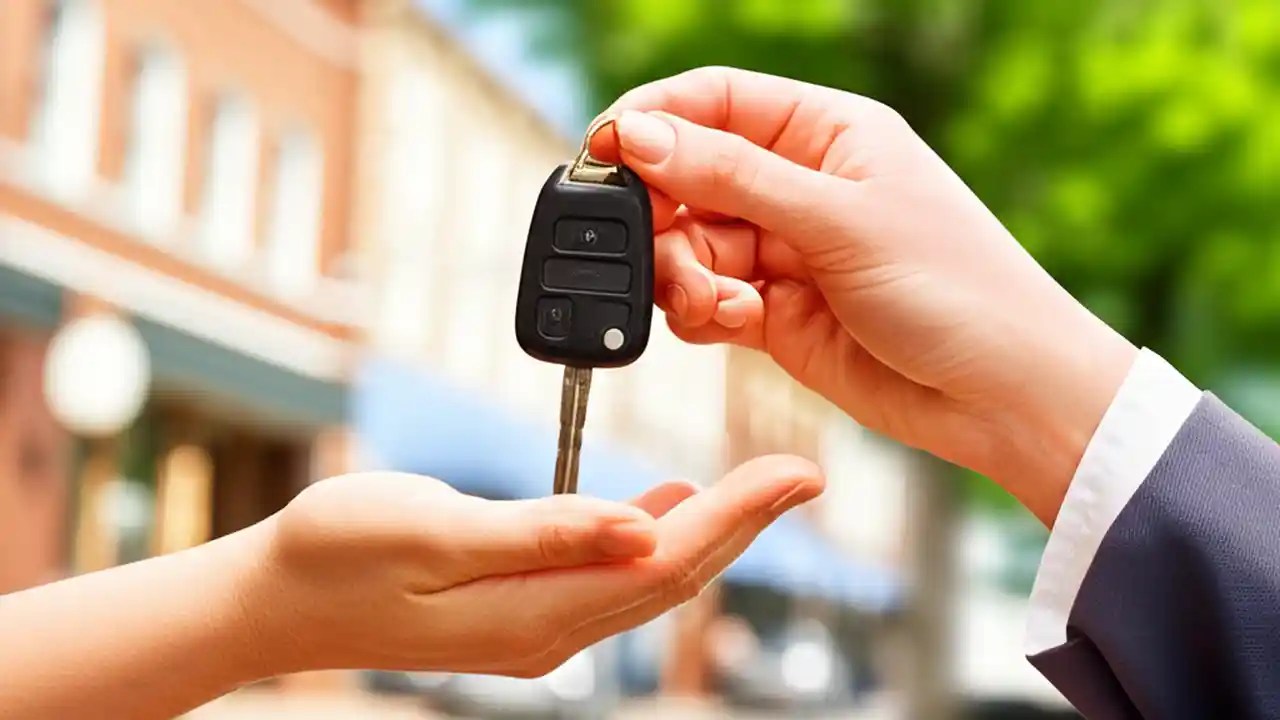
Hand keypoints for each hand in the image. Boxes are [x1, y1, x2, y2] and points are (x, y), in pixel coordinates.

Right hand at [242, 455, 822, 676]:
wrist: (274, 601)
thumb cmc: (339, 552)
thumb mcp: (435, 527)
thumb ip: (543, 530)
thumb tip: (641, 524)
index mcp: (538, 609)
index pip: (666, 562)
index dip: (739, 517)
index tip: (797, 476)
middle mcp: (550, 629)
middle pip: (672, 573)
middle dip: (745, 522)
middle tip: (803, 475)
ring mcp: (535, 625)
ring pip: (646, 576)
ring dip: (708, 528)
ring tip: (759, 488)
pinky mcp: (517, 608)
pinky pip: (607, 575)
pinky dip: (650, 535)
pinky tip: (665, 504)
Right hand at [592, 66, 1137, 524]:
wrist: (1002, 398)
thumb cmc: (955, 288)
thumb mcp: (839, 218)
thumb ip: (731, 177)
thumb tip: (637, 135)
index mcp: (826, 134)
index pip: (716, 101)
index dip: (654, 119)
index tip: (603, 151)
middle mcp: (800, 187)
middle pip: (689, 178)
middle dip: (664, 215)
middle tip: (659, 248)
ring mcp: (785, 252)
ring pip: (689, 246)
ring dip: (684, 276)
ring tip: (719, 304)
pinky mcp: (774, 314)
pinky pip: (705, 300)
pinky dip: (701, 313)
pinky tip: (733, 323)